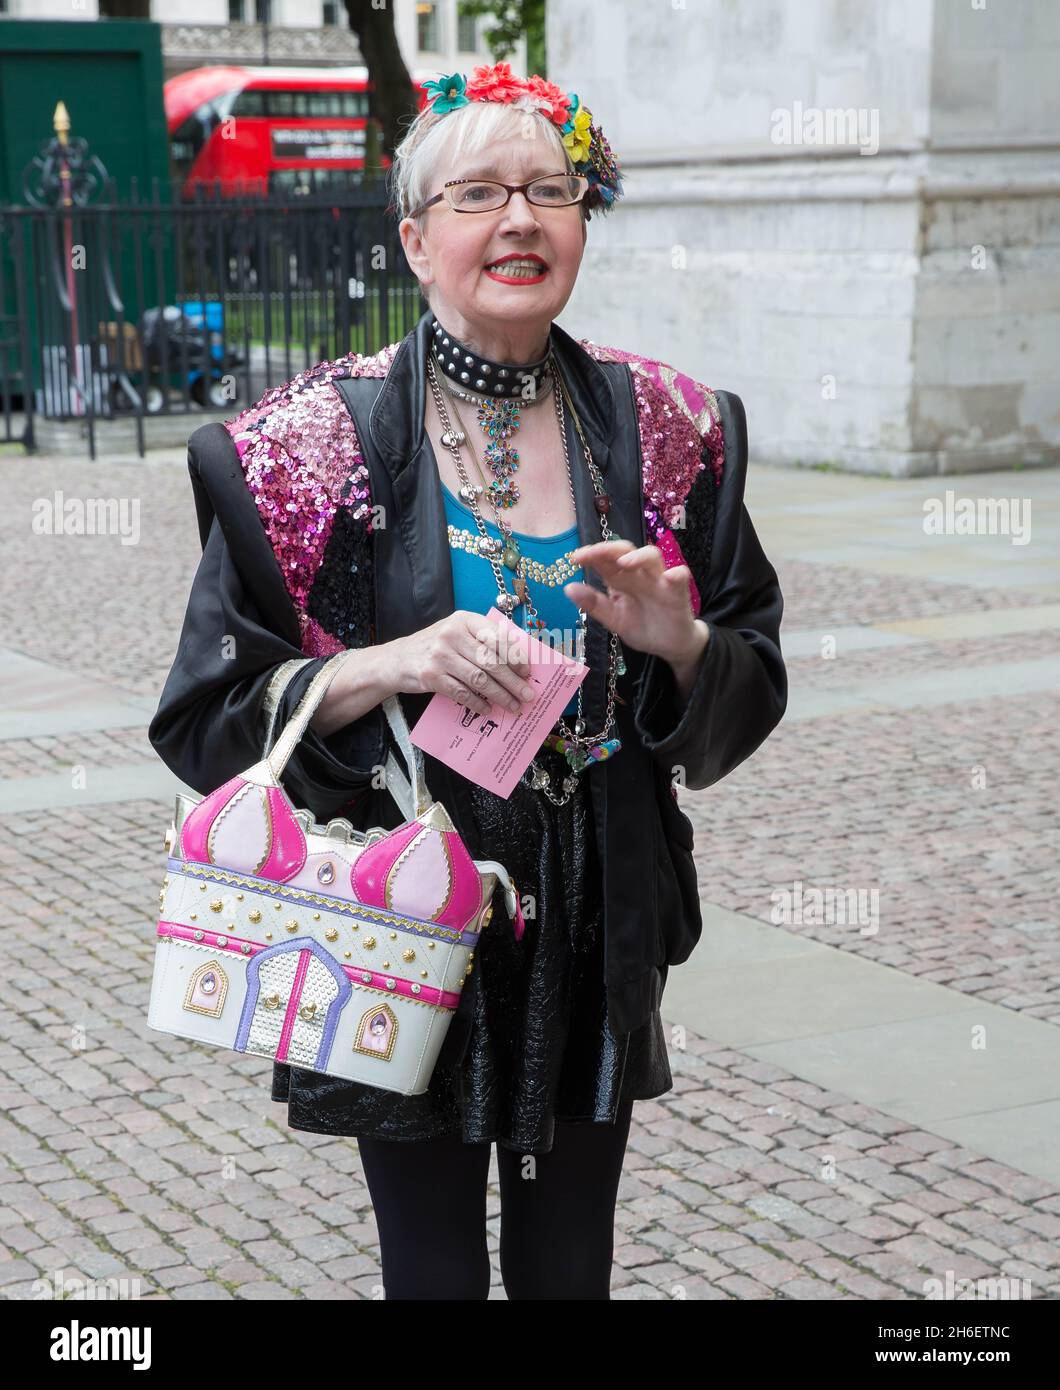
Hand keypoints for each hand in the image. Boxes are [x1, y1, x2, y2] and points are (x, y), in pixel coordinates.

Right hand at [388, 610, 536, 717]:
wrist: (397, 659)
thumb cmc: (435, 646)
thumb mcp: (457, 632)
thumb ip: (482, 639)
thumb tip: (517, 660)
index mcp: (464, 620)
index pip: (496, 637)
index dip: (515, 656)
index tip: (527, 671)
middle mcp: (452, 635)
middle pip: (490, 661)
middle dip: (513, 681)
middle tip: (527, 694)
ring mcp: (440, 656)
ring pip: (479, 679)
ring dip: (500, 695)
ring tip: (513, 705)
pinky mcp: (431, 676)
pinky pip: (462, 692)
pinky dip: (478, 703)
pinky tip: (488, 709)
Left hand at [564, 540, 708, 670]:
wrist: (668, 646)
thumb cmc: (642, 626)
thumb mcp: (613, 618)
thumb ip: (593, 604)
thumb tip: (568, 588)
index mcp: (621, 579)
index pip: (605, 561)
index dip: (591, 555)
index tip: (575, 557)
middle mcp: (639, 575)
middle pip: (627, 551)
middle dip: (610, 549)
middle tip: (593, 553)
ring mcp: (660, 581)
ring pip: (652, 557)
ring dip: (639, 556)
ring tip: (624, 562)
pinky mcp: (678, 593)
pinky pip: (681, 578)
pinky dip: (677, 575)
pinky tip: (670, 576)